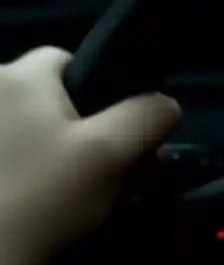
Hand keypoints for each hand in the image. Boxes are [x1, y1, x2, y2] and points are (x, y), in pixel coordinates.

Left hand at [0, 47, 180, 264]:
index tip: (114, 136)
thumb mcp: (112, 152)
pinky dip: (29, 174)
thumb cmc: (41, 197)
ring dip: (59, 157)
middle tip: (109, 174)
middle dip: (85, 132)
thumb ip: (149, 116)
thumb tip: (167, 106)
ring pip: (31, 133)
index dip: (101, 94)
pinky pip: (13, 157)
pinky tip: (44, 204)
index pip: (66, 60)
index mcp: (15, 76)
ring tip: (81, 197)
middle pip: (51, 101)